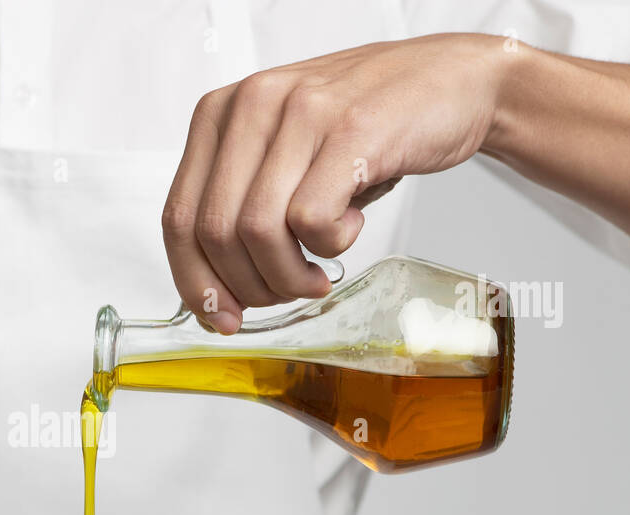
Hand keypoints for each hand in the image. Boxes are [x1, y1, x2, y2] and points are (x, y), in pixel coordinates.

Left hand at [163, 33, 509, 332]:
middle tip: (286, 292)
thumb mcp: (285, 157)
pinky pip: (311, 221)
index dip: (195, 280)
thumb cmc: (365, 128)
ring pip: (257, 231)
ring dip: (288, 275)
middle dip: (249, 285)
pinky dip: (330, 245)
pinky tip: (350, 227)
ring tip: (317, 272)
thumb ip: (241, 209)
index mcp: (221, 113)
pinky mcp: (350, 130)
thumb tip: (214, 297)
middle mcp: (252, 104)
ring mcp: (300, 113)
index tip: (220, 316)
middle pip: (215, 232)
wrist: (451, 82)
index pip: (178, 217)